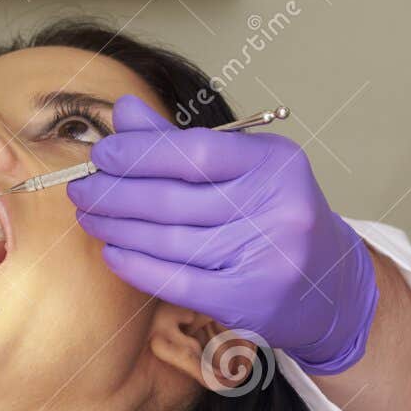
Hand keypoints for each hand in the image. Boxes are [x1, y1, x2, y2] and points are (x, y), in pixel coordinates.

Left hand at [67, 95, 377, 374]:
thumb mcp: (241, 169)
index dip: (139, 151)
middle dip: (114, 192)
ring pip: (168, 240)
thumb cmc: (273, 215)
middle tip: (81, 189)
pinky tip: (112, 252)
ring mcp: (266, 256)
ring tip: (90, 217)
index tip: (102, 154)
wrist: (330, 285)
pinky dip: (136, 266)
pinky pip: (176, 280)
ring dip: (117, 228)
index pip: (194, 151)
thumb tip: (123, 111)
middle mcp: (277, 207)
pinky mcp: (250, 299)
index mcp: (275, 163)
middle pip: (172, 198)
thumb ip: (178, 142)